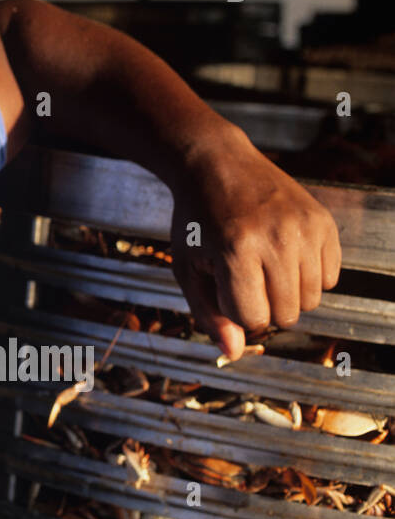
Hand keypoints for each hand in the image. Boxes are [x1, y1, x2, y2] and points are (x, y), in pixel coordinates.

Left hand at [168, 128, 341, 361]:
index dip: (237, 311)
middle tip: (245, 276)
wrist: (216, 165)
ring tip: (264, 263)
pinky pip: (330, 277)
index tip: (225, 289)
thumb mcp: (187, 267)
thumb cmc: (196, 220)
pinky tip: (285, 253)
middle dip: (264, 305)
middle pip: (288, 315)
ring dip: (287, 293)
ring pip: (312, 300)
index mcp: (235, 252)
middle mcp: (275, 240)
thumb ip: (208, 314)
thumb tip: (233, 353)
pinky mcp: (323, 221)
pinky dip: (309, 275)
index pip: (253, 319)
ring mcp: (304, 229)